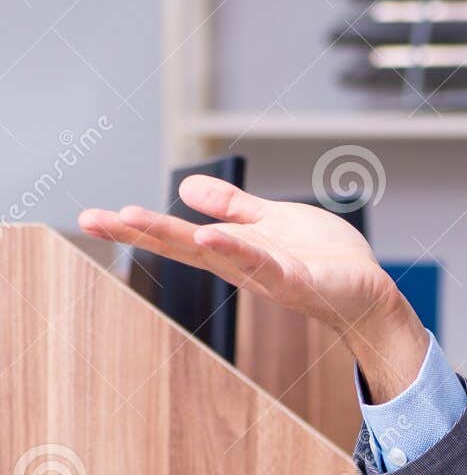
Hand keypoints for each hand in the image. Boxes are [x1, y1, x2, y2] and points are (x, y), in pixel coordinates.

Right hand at [78, 176, 427, 399]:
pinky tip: (208, 236)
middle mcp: (240, 263)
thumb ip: (232, 206)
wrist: (367, 288)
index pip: (177, 234)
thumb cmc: (323, 257)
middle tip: (92, 217)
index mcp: (232, 247)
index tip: (93, 214)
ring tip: (131, 218)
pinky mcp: (296, 280)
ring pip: (212, 252)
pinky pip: (261, 263)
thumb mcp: (271, 220)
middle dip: (137, 230)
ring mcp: (265, 273)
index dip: (137, 224)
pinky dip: (235, 249)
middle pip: (181, 244)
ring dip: (173, 237)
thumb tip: (186, 187)